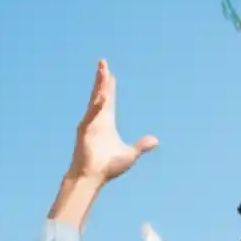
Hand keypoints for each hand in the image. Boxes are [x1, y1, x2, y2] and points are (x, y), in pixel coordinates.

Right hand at [67, 60, 157, 184]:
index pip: (109, 101)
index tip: (111, 75)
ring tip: (103, 71)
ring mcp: (90, 123)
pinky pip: (92, 115)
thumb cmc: (108, 167)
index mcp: (107, 123)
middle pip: (100, 94)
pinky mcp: (84, 130)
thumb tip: (155, 140)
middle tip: (103, 63)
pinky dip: (97, 106)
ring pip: (96, 100)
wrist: (92, 177)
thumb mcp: (130, 154)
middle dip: (102, 79)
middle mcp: (97, 120)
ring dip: (99, 86)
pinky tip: (101, 96)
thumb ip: (141, 146)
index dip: (110, 87)